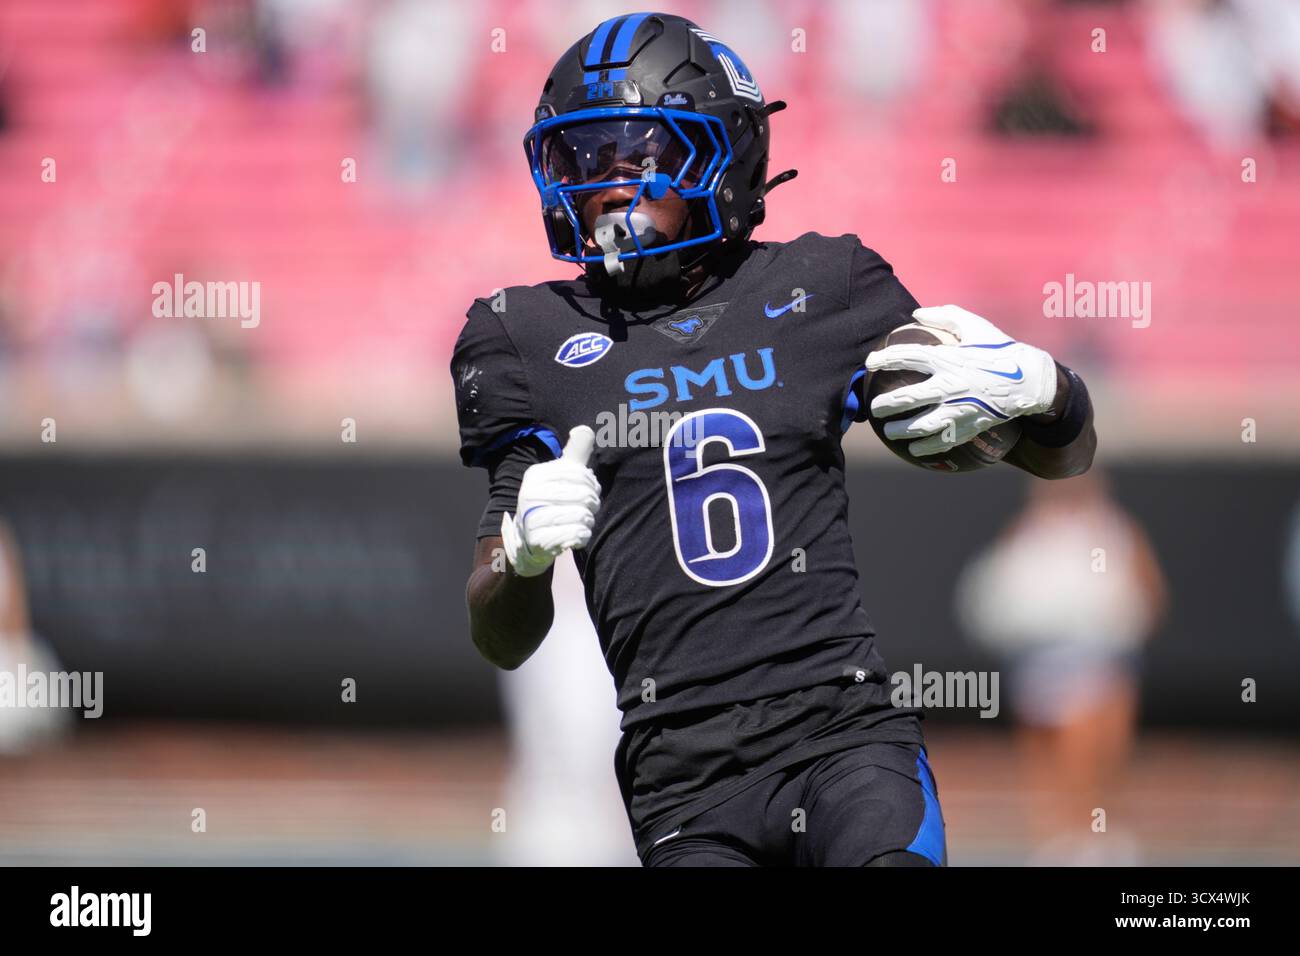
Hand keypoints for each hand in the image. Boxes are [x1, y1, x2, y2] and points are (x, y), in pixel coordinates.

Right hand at [500, 426, 601, 576]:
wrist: (531, 540)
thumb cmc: (553, 503)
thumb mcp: (562, 475)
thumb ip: (575, 453)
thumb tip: (585, 429)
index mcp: (536, 475)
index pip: (579, 474)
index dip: (592, 484)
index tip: (589, 490)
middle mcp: (530, 494)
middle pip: (583, 495)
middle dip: (592, 504)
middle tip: (587, 509)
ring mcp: (531, 518)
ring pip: (581, 515)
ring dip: (588, 520)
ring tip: (582, 521)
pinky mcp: (537, 540)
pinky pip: (575, 534)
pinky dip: (582, 535)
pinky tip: (578, 534)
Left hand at [865, 305, 1057, 456]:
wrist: (1029, 379)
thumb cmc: (999, 348)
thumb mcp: (974, 325)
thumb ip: (945, 315)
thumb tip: (916, 312)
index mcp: (949, 359)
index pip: (908, 357)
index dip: (885, 358)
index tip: (870, 363)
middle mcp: (950, 385)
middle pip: (909, 397)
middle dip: (886, 404)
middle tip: (874, 407)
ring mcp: (960, 408)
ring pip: (922, 424)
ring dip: (901, 430)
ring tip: (889, 431)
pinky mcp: (969, 425)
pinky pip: (943, 439)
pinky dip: (926, 446)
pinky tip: (914, 449)